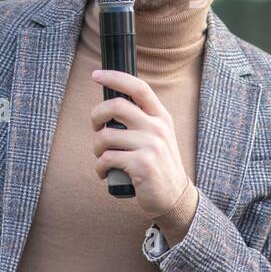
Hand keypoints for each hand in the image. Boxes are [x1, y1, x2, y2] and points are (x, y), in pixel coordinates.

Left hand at [90, 69, 191, 216]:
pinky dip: (99, 167)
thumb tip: (110, 106)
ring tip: (102, 157)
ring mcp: (151, 146)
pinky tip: (105, 172)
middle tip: (96, 128)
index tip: (96, 75)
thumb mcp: (158, 137)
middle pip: (116, 106)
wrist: (174, 196)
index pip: (139, 88)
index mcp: (161, 117)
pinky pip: (106, 158)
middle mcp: (158, 128)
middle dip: (96, 116)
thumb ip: (141, 120)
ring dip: (96, 148)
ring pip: (105, 136)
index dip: (115, 77)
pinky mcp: (142, 164)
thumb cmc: (158, 165)